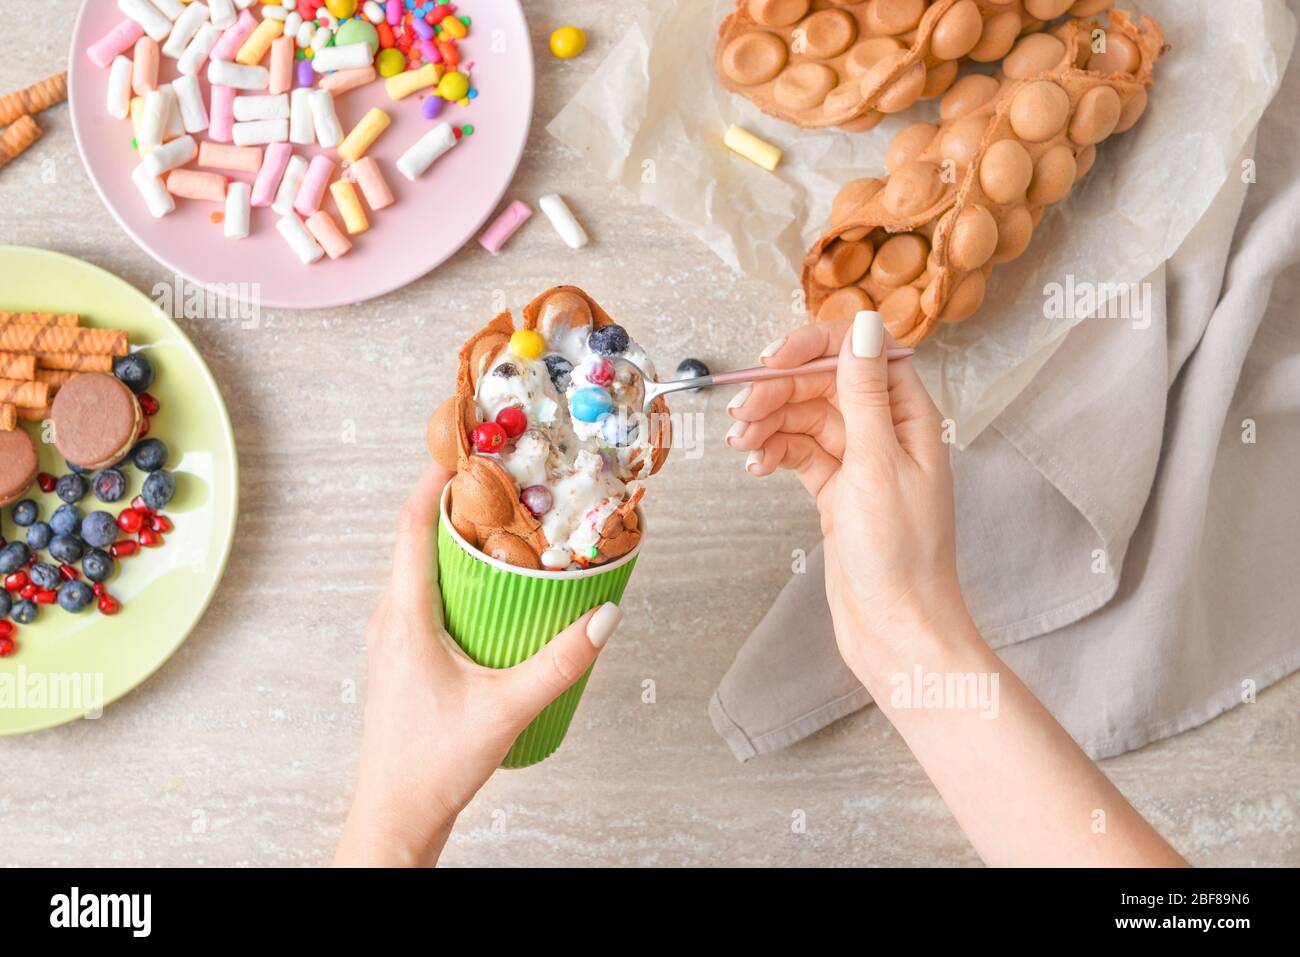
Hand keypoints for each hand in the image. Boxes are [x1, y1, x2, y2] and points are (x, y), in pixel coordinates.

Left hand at [335, 464, 623, 866]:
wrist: (396, 815)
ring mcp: (395, 636)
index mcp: (403, 616)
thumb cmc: (432, 764)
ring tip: (506, 520)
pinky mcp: (405, 653)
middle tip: (502, 475)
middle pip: (416, 536)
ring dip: (457, 537)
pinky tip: (494, 584)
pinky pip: (426, 592)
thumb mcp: (506, 709)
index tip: (464, 444)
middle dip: (456, 500)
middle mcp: (391, 617)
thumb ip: (559, 663)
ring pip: (420, 565)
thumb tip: (605, 616)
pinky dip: (457, 571)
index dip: (433, 479)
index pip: (411, 526)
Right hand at [726, 312, 959, 680]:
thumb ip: (864, 393)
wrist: (896, 629)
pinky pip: (799, 453)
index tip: (771, 361)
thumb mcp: (877, 464)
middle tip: (739, 413)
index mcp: (909, 416)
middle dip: (780, 392)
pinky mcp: (837, 490)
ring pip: (806, 418)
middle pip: (825, 384)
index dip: (814, 347)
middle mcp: (886, 432)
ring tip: (741, 444)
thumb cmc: (900, 555)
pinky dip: (774, 453)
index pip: (861, 353)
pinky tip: (757, 465)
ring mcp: (860, 462)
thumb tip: (865, 324)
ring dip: (770, 423)